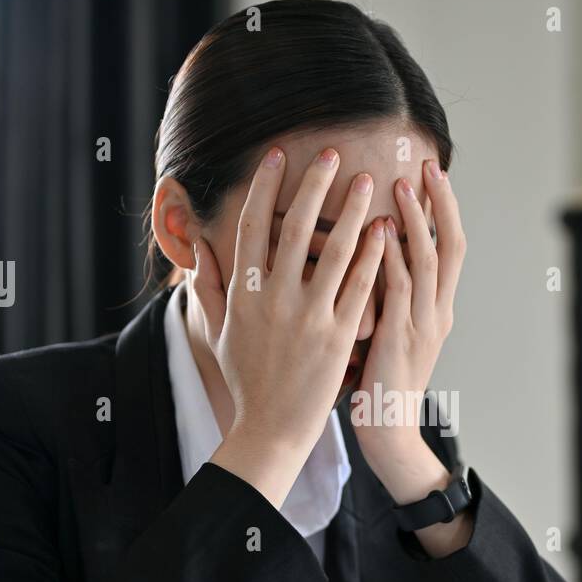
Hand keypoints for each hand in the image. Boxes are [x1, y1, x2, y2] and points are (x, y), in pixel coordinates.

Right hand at [195, 146, 385, 504]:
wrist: (271, 429)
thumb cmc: (247, 380)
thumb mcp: (220, 332)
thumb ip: (208, 286)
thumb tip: (197, 246)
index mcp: (243, 293)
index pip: (252, 226)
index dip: (264, 186)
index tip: (277, 155)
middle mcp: (273, 299)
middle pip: (293, 227)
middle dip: (313, 184)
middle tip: (331, 153)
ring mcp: (307, 317)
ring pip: (333, 250)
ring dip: (351, 210)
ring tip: (367, 180)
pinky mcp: (337, 336)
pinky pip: (358, 287)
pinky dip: (371, 256)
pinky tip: (384, 230)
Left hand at [353, 159, 465, 476]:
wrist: (388, 429)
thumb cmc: (379, 380)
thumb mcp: (390, 329)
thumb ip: (387, 294)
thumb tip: (371, 255)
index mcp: (437, 308)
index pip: (448, 247)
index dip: (444, 210)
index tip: (431, 173)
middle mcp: (438, 311)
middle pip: (450, 245)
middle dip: (441, 203)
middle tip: (427, 165)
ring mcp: (422, 324)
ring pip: (428, 260)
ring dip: (416, 219)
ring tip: (402, 183)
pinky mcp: (400, 338)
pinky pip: (400, 288)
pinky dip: (392, 256)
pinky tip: (379, 230)